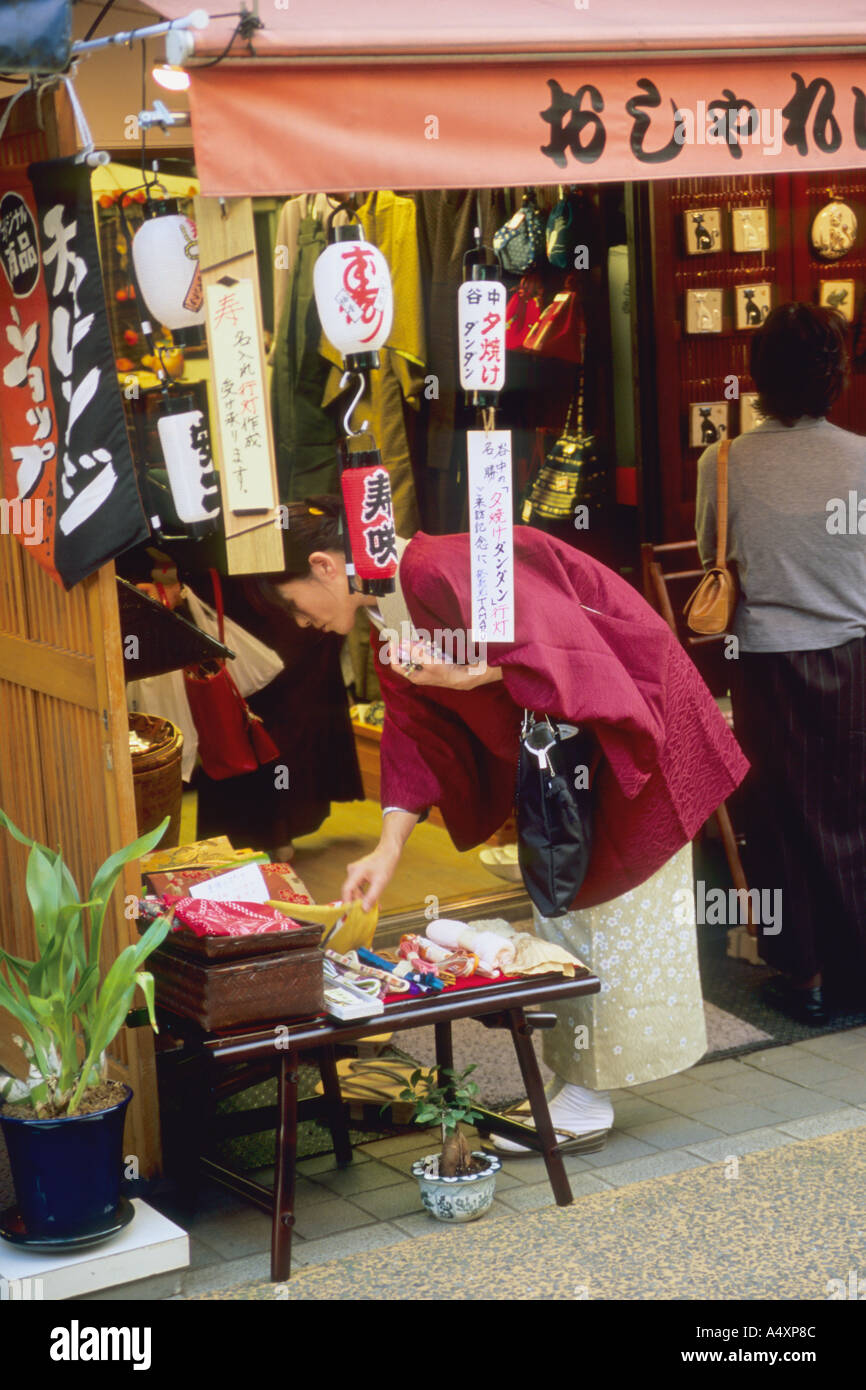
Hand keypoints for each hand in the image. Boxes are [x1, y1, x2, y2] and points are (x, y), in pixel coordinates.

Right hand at [341, 844, 400, 910]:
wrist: (389, 852)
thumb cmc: (385, 864)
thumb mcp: (380, 883)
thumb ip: (372, 897)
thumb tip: (364, 909)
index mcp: (356, 872)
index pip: (347, 889)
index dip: (347, 902)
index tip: (351, 913)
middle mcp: (352, 872)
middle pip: (352, 892)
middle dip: (359, 903)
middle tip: (367, 913)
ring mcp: (355, 873)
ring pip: (356, 891)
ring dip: (364, 900)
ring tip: (374, 908)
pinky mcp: (358, 875)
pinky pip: (360, 888)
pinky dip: (366, 895)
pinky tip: (374, 902)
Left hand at [388, 640, 502, 690]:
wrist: (466, 676)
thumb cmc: (448, 673)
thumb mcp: (429, 662)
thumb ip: (415, 653)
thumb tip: (402, 644)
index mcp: (414, 676)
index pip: (396, 665)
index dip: (393, 653)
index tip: (392, 641)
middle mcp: (418, 673)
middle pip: (405, 659)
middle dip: (406, 648)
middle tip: (409, 638)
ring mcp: (426, 669)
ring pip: (415, 656)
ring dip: (416, 647)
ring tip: (420, 640)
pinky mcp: (434, 664)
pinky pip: (424, 654)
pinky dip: (425, 648)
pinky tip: (430, 644)